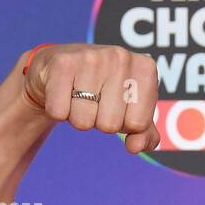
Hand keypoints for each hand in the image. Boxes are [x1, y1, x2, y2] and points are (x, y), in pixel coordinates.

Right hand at [20, 43, 161, 153]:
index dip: (124, 125)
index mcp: (146, 70)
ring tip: (77, 96)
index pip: (138, 124)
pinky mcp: (62, 63)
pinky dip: (58, 111)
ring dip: (78, 117)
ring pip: (83, 121)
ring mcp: (92, 57)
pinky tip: (62, 93)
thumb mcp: (130, 112)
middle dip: (99, 122)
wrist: (61, 69)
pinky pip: (59, 112)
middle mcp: (122, 57)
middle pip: (110, 125)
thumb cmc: (103, 93)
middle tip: (94, 101)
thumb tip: (136, 147)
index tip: (118, 107)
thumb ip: (144, 134)